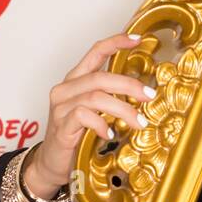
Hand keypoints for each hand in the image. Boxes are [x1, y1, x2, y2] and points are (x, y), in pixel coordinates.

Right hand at [22, 33, 155, 199]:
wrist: (52, 163)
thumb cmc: (77, 136)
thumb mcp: (96, 113)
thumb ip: (112, 100)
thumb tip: (144, 95)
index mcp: (76, 81)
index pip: (95, 52)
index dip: (115, 43)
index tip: (137, 39)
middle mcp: (66, 89)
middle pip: (100, 77)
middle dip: (129, 84)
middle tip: (149, 96)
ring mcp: (61, 107)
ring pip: (95, 96)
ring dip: (122, 108)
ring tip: (138, 122)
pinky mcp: (60, 126)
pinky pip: (83, 116)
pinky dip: (100, 123)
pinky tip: (110, 134)